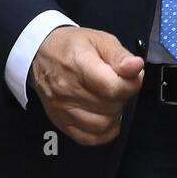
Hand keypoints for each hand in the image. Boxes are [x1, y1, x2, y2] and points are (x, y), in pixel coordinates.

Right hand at [30, 25, 144, 145]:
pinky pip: (88, 138)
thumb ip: (120, 55)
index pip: (113, 87)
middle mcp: (68, 89)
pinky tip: (106, 118)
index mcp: (80, 64)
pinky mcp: (60, 121)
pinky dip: (103, 132)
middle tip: (120, 85)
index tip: (134, 77)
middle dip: (123, 97)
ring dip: (114, 114)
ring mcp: (62, 108)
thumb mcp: (100, 39)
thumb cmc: (72, 45)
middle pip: (110, 107)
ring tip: (112, 100)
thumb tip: (136, 67)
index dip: (131, 85)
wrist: (40, 54)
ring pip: (102, 125)